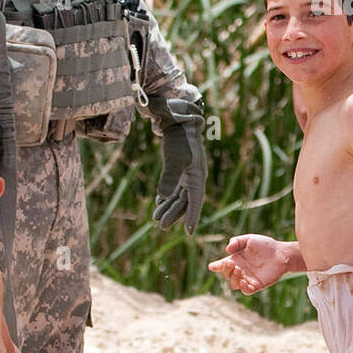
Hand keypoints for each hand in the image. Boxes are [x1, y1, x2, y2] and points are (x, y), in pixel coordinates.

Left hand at [147, 96, 207, 231]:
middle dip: (174, 214)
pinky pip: (174, 186)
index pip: (196, 201)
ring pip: (178, 194)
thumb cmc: (178, 139)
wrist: (177, 119)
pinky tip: (159, 202)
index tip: (189, 233)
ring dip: (168, 206)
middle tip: (160, 225)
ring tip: (155, 217)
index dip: (193, 217)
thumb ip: (168, 178)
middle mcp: (194, 176)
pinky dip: (167, 195)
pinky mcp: (178, 166)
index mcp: (197, 176)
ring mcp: (186, 171)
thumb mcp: (174, 158)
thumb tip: (162, 197)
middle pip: (185, 200)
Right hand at [208, 235, 288, 293]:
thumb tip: (227, 249)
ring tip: (239, 269)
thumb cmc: (265, 245)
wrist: (281, 253)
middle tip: (232, 263)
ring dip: (234, 278)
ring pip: (234, 285)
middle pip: (226, 276)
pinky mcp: (257, 285)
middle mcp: (240, 270)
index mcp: (236, 260)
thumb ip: (237, 241)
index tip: (212, 266)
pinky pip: (247, 291)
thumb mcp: (249, 239)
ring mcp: (248, 279)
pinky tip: (245, 281)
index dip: (216, 266)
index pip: (223, 265)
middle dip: (226, 270)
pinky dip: (243, 288)